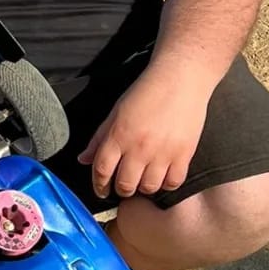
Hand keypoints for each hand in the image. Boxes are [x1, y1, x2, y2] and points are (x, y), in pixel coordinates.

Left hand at [77, 65, 210, 200]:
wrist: (180, 79)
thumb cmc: (147, 92)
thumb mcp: (116, 112)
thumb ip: (99, 138)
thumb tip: (84, 159)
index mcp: (118, 135)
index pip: (102, 171)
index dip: (98, 185)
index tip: (101, 190)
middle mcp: (139, 147)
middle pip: (125, 185)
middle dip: (121, 189)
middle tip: (123, 185)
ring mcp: (163, 153)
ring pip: (149, 188)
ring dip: (143, 188)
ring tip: (143, 179)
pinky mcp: (184, 154)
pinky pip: (173, 183)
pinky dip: (166, 184)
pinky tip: (162, 176)